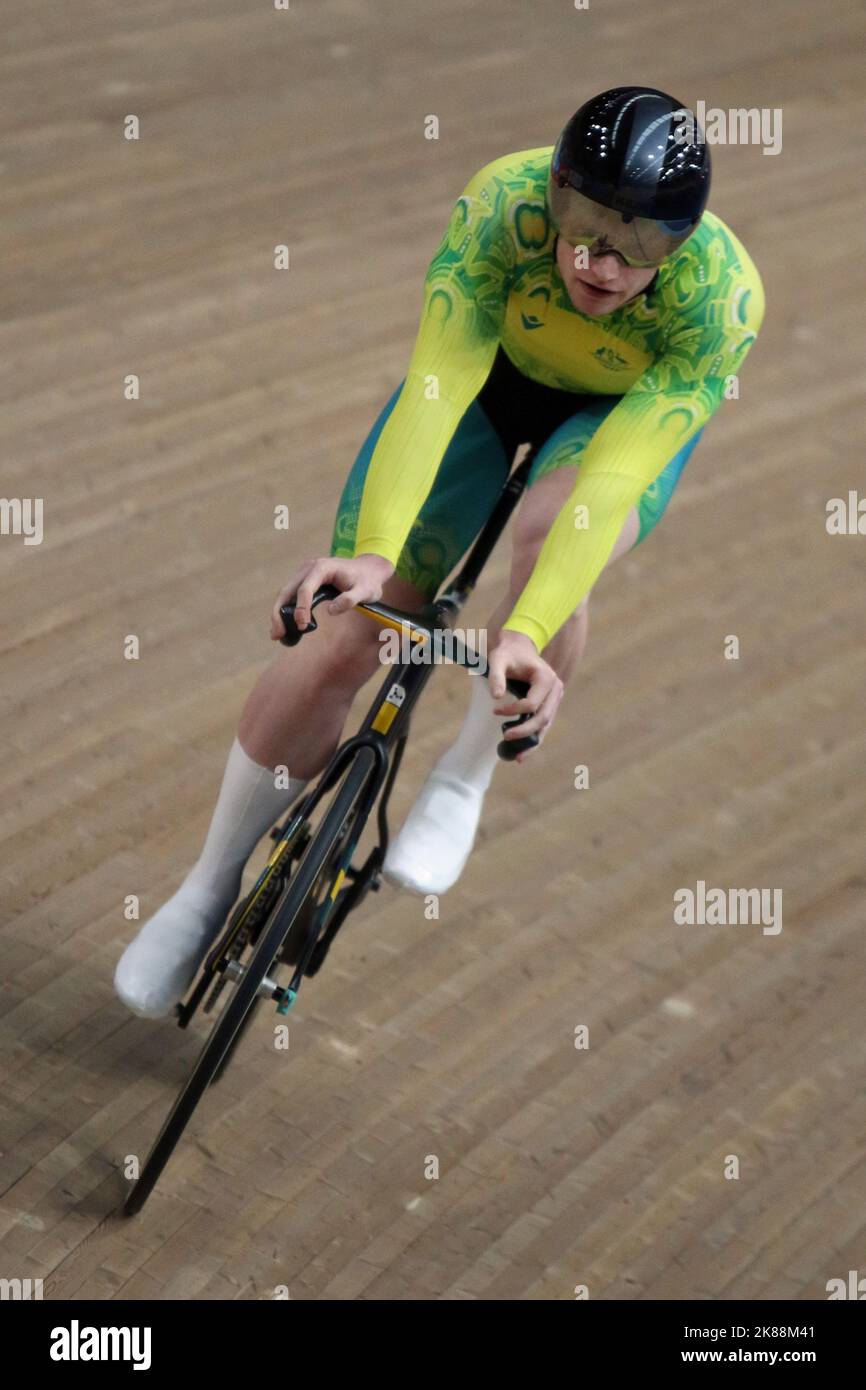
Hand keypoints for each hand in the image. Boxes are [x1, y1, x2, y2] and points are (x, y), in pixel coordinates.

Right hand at [270, 553, 395, 639]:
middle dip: (280, 613)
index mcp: (322, 568)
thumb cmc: (368, 581)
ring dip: (279, 613)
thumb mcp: (366, 592)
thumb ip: (350, 600)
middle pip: (288, 590)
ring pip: (286, 593)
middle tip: (277, 634)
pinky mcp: (305, 580)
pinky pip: (292, 595)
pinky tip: (285, 626)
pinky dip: (286, 610)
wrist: (369, 569)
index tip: (302, 626)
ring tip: (277, 634)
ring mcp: (305, 573)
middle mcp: (309, 568)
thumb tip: (331, 610)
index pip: (305, 588)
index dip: (301, 608)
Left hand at [487, 630, 563, 761]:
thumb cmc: (507, 653)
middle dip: (525, 731)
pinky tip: (522, 753)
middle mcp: (555, 690)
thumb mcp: (498, 659)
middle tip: (505, 737)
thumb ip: (496, 676)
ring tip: (518, 757)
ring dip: (532, 742)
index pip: (532, 703)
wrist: (518, 647)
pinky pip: (542, 725)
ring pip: (545, 725)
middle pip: (543, 717)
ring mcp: (554, 699)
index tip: (495, 710)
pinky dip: (533, 739)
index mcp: (546, 678)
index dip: (513, 710)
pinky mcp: (548, 705)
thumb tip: (496, 697)